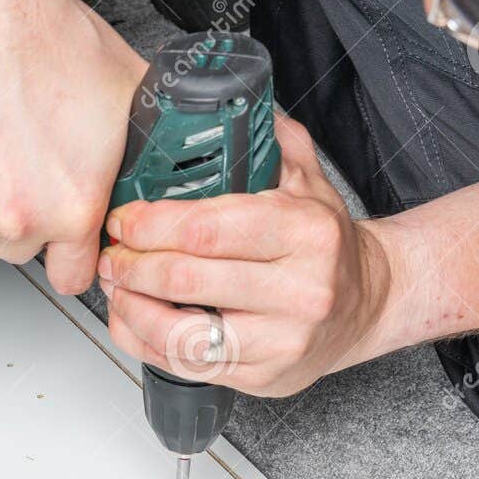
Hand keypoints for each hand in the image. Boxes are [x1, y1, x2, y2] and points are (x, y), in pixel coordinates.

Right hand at [0, 0, 146, 293]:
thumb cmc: (44, 39)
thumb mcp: (125, 94)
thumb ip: (134, 149)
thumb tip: (148, 162)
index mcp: (74, 208)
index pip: (72, 278)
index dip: (69, 258)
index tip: (64, 244)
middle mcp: (19, 217)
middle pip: (19, 249)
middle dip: (23, 216)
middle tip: (24, 165)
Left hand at [98, 116, 397, 396]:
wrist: (367, 304)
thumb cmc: (327, 244)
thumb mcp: (309, 180)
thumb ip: (266, 140)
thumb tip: (219, 101)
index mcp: (307, 232)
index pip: (207, 228)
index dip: (150, 225)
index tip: (124, 219)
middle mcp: (299, 290)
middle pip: (184, 278)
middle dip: (131, 264)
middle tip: (111, 252)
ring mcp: (281, 340)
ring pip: (179, 331)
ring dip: (130, 306)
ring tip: (116, 285)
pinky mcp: (263, 376)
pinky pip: (185, 364)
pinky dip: (145, 340)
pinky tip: (133, 318)